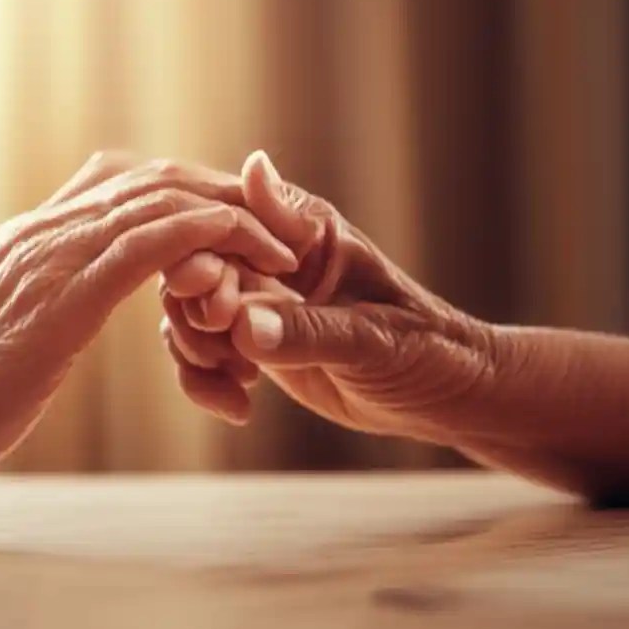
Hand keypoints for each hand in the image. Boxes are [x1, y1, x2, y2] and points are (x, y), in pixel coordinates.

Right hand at [0, 152, 297, 478]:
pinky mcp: (65, 295)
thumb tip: (67, 307)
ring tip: (283, 241)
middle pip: (153, 179)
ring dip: (231, 213)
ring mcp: (50, 255)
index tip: (238, 222)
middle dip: (223, 193)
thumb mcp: (6, 332)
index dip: (189, 194)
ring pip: (160, 200)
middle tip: (279, 222)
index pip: (123, 185)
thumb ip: (39, 304)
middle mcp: (42, 230)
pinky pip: (152, 242)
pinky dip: (210, 236)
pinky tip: (249, 253)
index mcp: (30, 238)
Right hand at [163, 151, 497, 444]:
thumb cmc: (427, 351)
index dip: (204, 261)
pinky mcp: (248, 336)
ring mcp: (256, 295)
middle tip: (222, 351)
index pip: (226, 222)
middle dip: (193, 313)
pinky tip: (239, 405)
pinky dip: (201, 378)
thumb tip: (240, 321)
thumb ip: (304, 328)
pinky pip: (196, 347)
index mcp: (303, 230)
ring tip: (238, 384)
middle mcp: (271, 255)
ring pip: (183, 308)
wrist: (445, 396)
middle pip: (188, 264)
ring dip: (193, 349)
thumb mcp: (370, 339)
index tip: (216, 309)